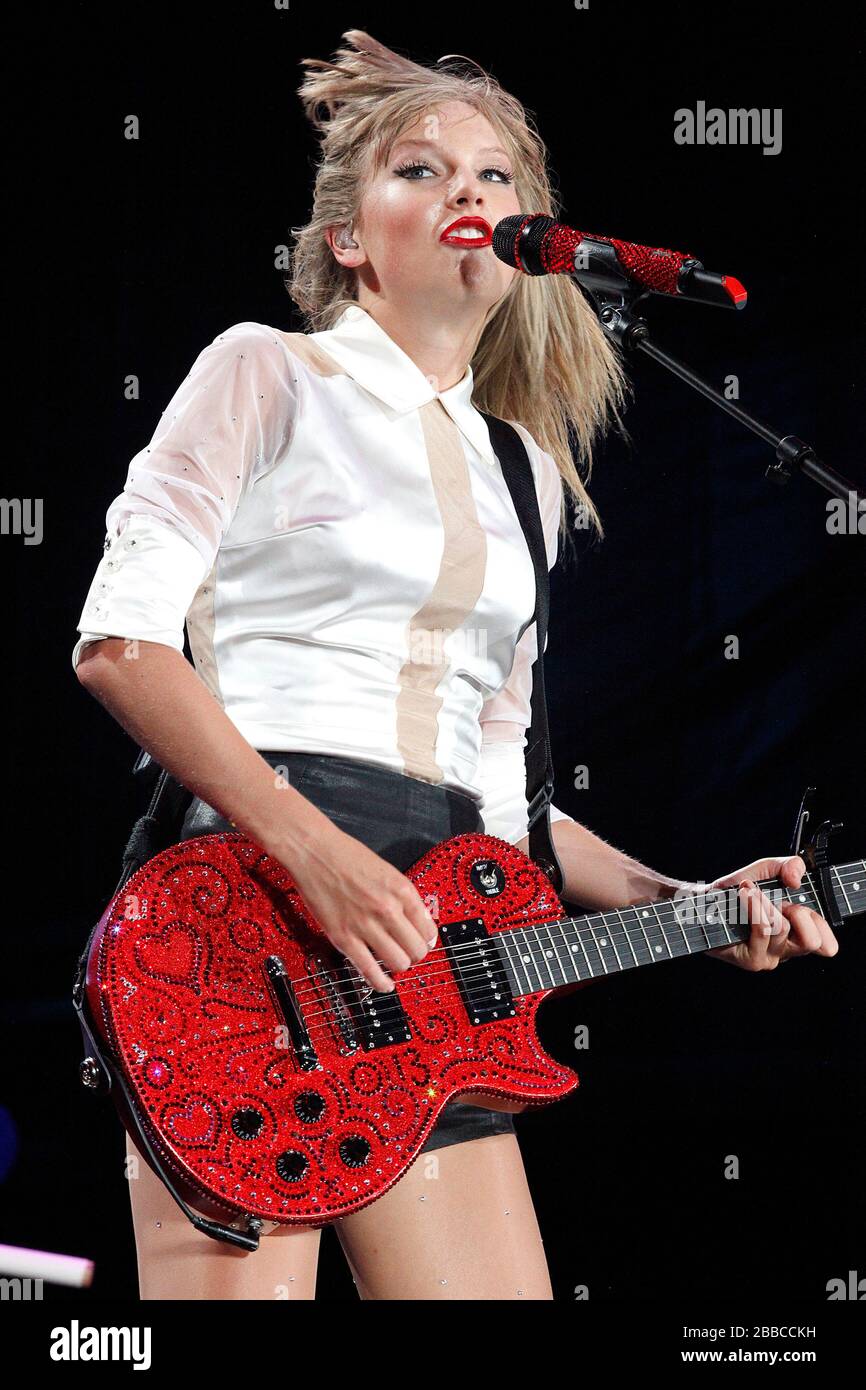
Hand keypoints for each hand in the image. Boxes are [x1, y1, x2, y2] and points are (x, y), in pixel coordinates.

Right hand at [286, 822, 438, 992]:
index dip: (426, 941)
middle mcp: (388, 909)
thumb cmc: (346, 856)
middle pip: (416, 950)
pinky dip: (381, 983)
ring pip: (398, 963)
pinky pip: (369, 970)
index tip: (421, 943)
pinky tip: (384, 984)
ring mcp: (366, 925)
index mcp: (402, 890)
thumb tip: (419, 922)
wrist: (313, 851)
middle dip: (414, 956)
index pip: (428, 930)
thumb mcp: (387, 871)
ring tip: (393, 962)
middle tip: (407, 954)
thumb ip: (404, 897)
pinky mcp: (344, 938)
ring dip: (398, 967)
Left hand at [704, 854, 838, 969]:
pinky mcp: (752, 960)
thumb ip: (789, 866)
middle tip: (781, 902)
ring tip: (750, 890)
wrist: (703, 902)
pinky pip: (763, 930)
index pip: (827, 944)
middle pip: (813, 942)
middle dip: (800, 914)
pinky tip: (744, 895)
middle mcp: (786, 950)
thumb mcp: (766, 871)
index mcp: (798, 934)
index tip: (800, 904)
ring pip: (782, 929)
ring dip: (765, 902)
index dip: (820, 923)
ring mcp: (770, 957)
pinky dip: (754, 907)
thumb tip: (796, 879)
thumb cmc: (736, 892)